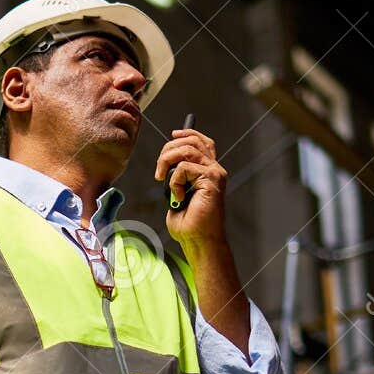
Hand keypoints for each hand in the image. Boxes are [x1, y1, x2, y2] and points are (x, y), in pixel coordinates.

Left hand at [154, 127, 226, 247]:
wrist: (198, 241)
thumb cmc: (188, 225)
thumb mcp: (177, 195)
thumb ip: (176, 178)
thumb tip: (166, 166)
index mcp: (208, 172)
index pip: (202, 142)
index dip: (188, 133)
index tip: (174, 134)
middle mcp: (215, 169)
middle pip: (192, 141)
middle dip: (169, 148)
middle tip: (159, 169)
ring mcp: (215, 174)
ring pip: (187, 149)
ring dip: (167, 161)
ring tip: (161, 179)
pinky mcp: (212, 180)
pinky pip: (184, 167)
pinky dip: (174, 181)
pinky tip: (178, 197)